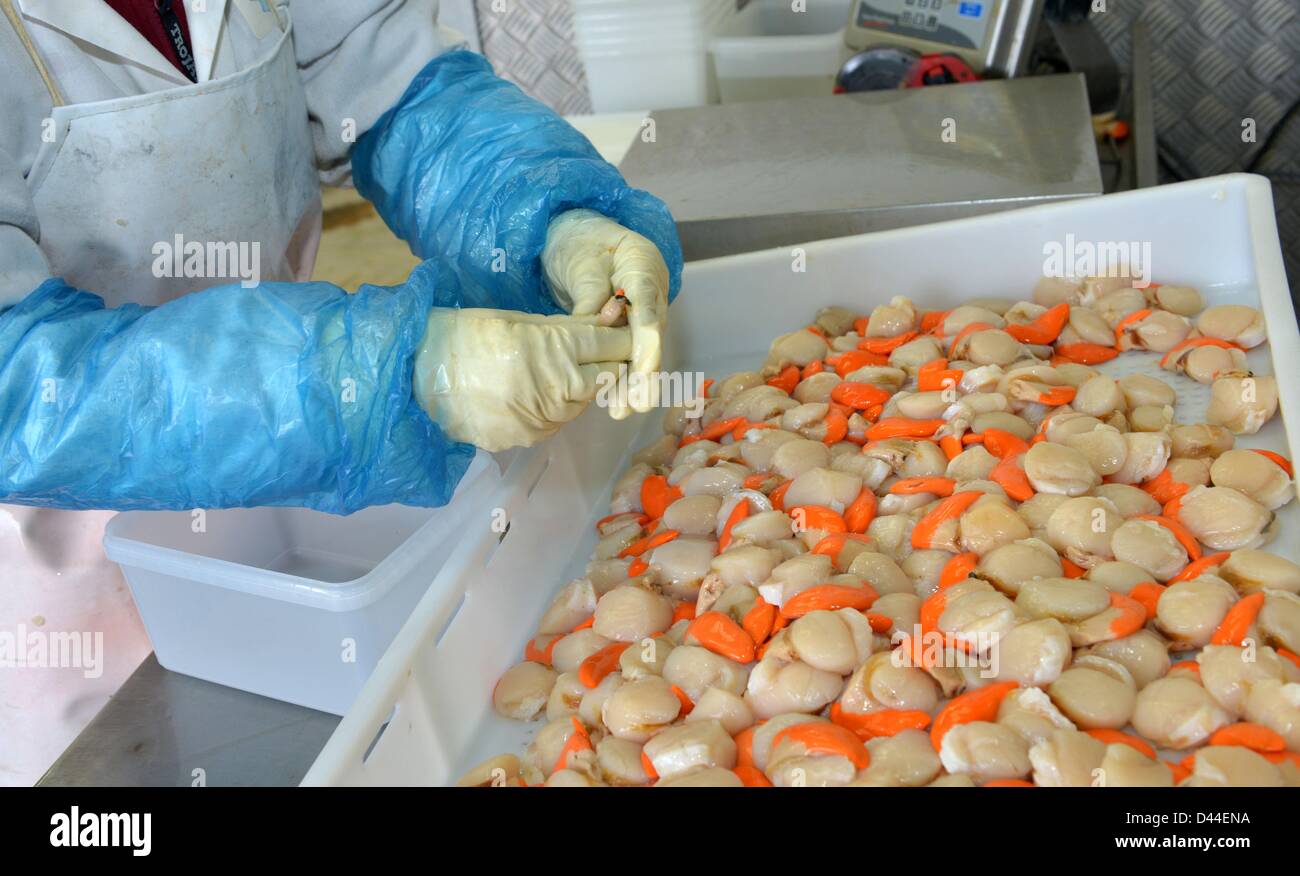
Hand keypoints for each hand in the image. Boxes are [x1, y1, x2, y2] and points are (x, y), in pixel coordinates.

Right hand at [413, 307, 630, 451]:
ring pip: (579, 405)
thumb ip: (574, 326)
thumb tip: (614, 314)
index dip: (622, 342)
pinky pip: (552, 423)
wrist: (418, 368)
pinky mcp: (525, 439)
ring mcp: (542, 420)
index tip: (624, 338)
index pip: (615, 349)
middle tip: (584, 355)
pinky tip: (523, 393)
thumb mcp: (525, 320)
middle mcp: (559, 390)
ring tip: (541, 373)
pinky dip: (548, 409)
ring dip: (572, 390)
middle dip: (601, 367)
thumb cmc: (471, 333)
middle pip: (605, 381)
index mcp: (560, 350)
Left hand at [542, 209, 669, 417]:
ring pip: (643, 351)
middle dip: (645, 374)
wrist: (583, 236)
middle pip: (651, 336)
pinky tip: (617, 401)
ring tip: (623, 411)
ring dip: (634, 383)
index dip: (648, 342)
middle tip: (636, 405)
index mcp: (644, 266)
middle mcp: (653, 292)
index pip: (648, 307)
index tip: (644, 371)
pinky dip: (624, 377)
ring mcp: (646, 310)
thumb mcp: (581, 262)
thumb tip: (595, 330)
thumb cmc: (581, 244)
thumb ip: (591, 295)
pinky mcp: (633, 326)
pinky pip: (630, 353)